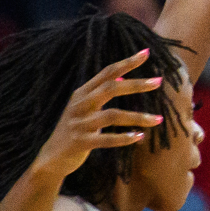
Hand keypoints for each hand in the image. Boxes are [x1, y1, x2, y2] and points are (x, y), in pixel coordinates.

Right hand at [29, 50, 166, 183]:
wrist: (51, 157)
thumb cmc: (75, 130)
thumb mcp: (85, 108)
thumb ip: (100, 93)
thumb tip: (122, 77)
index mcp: (82, 93)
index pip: (107, 73)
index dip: (126, 62)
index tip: (146, 53)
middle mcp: (79, 104)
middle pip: (110, 88)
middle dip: (136, 84)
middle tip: (158, 82)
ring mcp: (79, 123)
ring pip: (112, 115)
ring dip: (137, 117)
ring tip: (158, 119)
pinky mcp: (80, 142)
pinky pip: (105, 139)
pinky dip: (123, 138)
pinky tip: (139, 137)